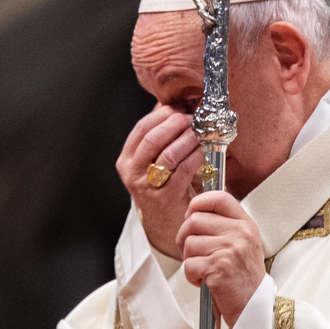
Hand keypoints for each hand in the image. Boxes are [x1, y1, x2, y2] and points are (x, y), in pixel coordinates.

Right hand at [116, 105, 203, 258]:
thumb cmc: (163, 187)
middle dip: (174, 124)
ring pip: (168, 153)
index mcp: (126, 160)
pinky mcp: (165, 198)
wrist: (166, 224)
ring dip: (188, 139)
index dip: (160, 115)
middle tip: (191, 119)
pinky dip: (195, 156)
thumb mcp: (153, 161)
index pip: (140, 129)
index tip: (178, 109)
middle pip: (152, 139)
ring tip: (200, 133)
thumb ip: (158, 135)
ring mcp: (147, 187)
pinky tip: (203, 150)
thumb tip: (171, 104)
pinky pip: (183, 169)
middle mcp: (132, 173)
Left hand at [177, 191, 264, 325]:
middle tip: (194, 253)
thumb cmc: (243, 278)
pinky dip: (191, 276)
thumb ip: (224, 225)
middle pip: (195, 220)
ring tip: (204, 270)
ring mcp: (230, 249)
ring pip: (189, 243)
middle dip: (185, 237)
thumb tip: (193, 212)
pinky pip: (189, 264)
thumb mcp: (243, 243)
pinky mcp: (218, 267)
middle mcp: (240, 233)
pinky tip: (205, 281)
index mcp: (246, 224)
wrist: (253, 307)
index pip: (219, 198)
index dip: (199, 202)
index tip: (191, 214)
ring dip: (190, 259)